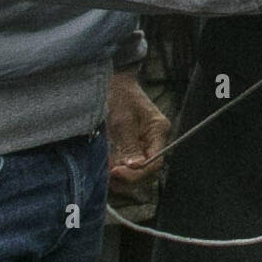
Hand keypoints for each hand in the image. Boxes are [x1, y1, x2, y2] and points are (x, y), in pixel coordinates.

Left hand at [106, 69, 169, 184]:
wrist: (110, 84)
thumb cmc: (118, 96)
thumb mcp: (122, 121)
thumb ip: (130, 145)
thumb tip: (136, 167)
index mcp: (158, 131)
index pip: (155, 162)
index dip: (137, 173)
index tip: (116, 171)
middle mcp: (153, 142)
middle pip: (146, 172)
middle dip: (127, 177)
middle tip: (107, 173)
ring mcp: (141, 146)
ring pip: (135, 172)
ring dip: (119, 176)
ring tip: (103, 170)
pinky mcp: (129, 148)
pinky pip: (125, 166)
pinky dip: (114, 169)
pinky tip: (103, 166)